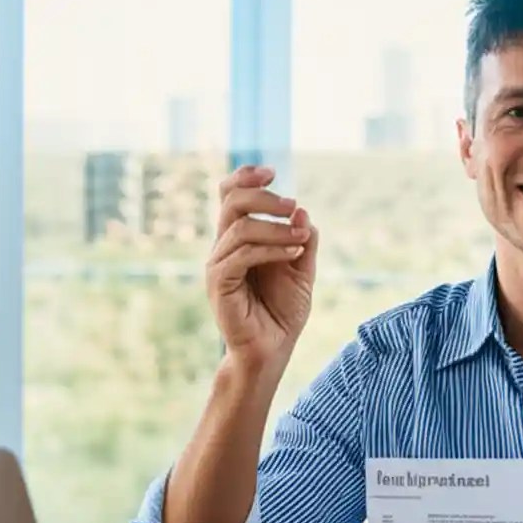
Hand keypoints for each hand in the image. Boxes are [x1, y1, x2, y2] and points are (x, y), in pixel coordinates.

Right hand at [207, 165, 318, 363]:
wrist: (272, 350)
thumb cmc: (282, 312)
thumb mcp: (302, 270)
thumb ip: (303, 240)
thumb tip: (301, 210)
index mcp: (239, 239)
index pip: (229, 195)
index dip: (245, 177)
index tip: (272, 172)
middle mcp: (224, 248)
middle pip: (231, 201)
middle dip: (264, 197)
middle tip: (292, 205)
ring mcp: (218, 265)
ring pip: (239, 227)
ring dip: (276, 228)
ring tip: (300, 240)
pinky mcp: (219, 284)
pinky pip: (241, 254)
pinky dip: (270, 249)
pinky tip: (294, 254)